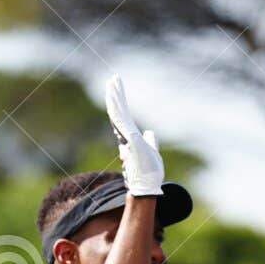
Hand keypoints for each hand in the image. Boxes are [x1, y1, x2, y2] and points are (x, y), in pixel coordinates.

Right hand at [104, 74, 163, 195]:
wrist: (147, 185)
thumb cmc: (149, 172)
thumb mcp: (152, 151)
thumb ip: (150, 140)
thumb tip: (149, 132)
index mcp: (130, 136)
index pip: (123, 116)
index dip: (120, 103)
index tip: (116, 89)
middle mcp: (125, 135)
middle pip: (119, 111)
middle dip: (116, 94)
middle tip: (113, 79)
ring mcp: (126, 136)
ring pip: (118, 112)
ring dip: (115, 96)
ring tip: (112, 81)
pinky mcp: (129, 137)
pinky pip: (120, 119)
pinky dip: (116, 107)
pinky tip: (113, 96)